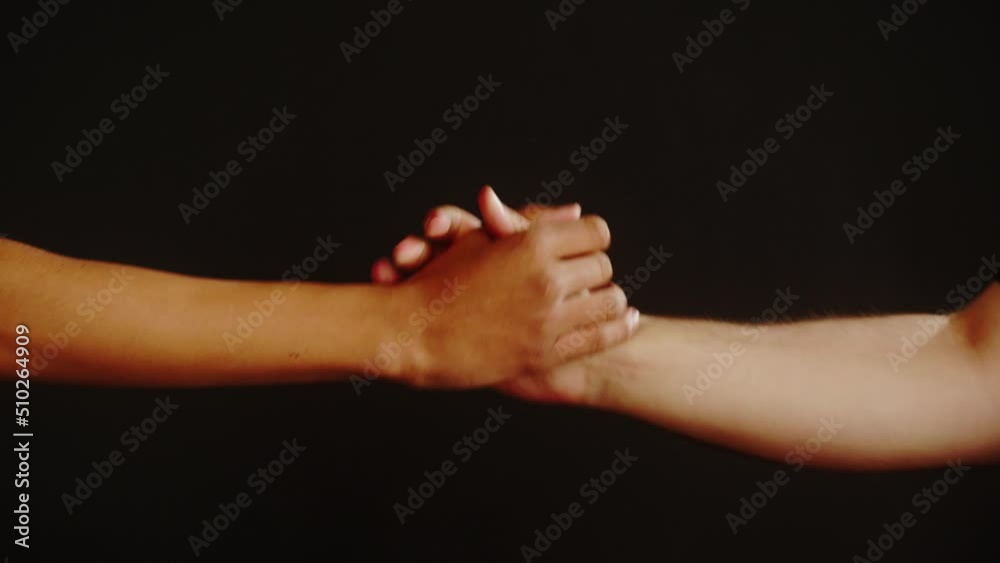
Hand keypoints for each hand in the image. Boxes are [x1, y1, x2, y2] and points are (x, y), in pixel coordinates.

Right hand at [378, 186, 639, 395]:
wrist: (414, 334)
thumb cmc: (440, 282)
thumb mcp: (481, 240)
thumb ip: (531, 224)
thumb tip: (577, 212)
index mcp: (531, 243)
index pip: (594, 231)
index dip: (589, 237)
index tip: (583, 246)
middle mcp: (546, 278)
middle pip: (603, 265)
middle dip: (595, 268)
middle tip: (589, 274)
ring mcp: (548, 318)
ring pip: (610, 301)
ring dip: (610, 299)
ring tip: (607, 299)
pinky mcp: (546, 352)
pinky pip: (600, 337)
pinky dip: (618, 327)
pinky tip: (625, 321)